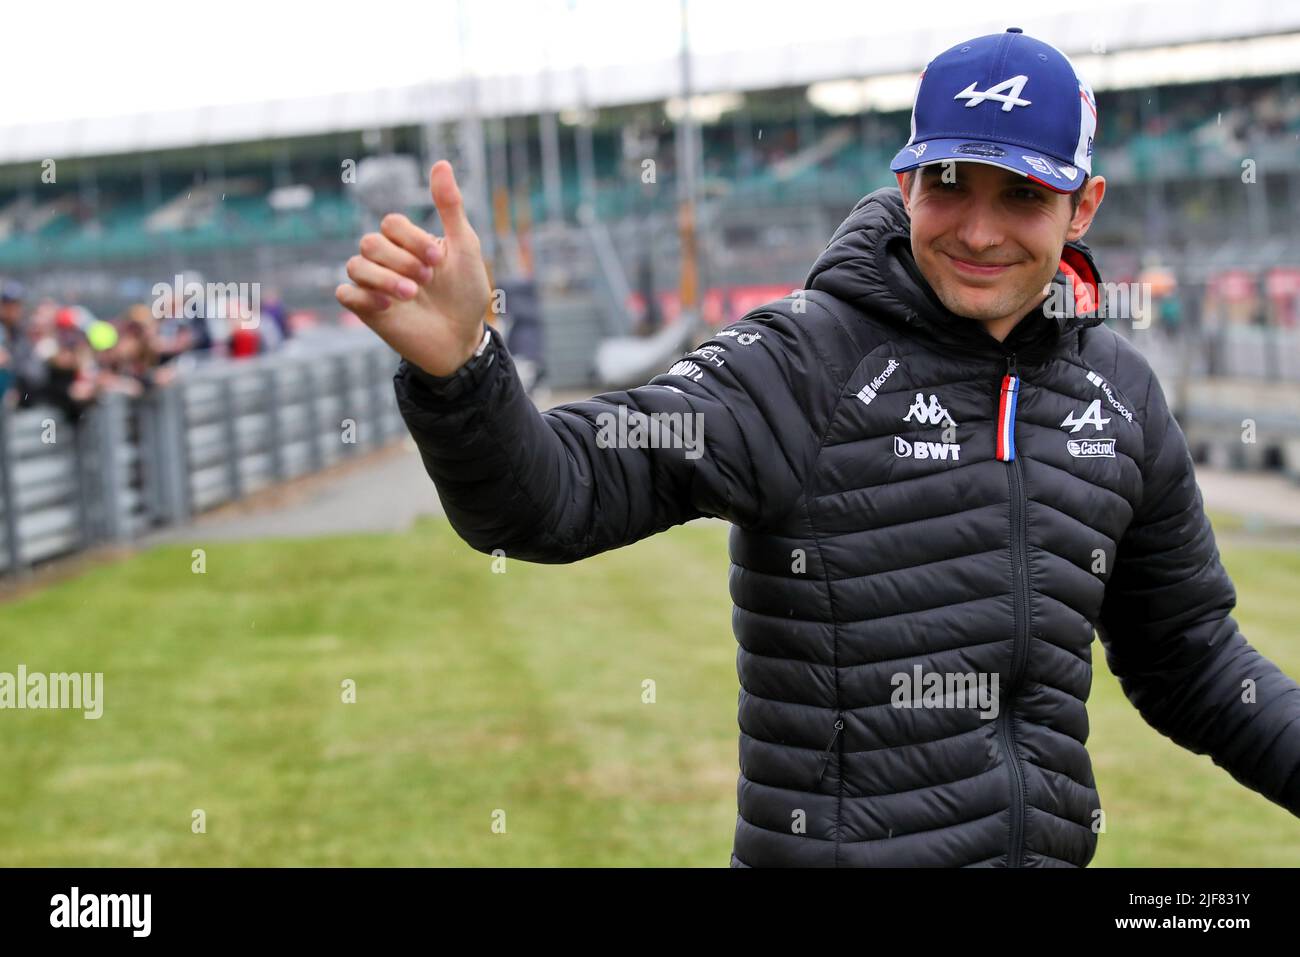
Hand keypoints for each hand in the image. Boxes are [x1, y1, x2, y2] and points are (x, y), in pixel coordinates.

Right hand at [336, 160, 490, 376]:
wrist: (462, 340)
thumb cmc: (466, 293)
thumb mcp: (464, 247)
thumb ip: (450, 206)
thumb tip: (441, 163)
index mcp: (408, 242)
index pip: (391, 223)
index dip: (412, 239)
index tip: (438, 260)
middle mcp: (388, 260)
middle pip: (370, 242)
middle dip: (400, 260)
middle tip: (427, 280)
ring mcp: (375, 285)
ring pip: (355, 266)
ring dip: (383, 279)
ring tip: (410, 295)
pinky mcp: (367, 311)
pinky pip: (344, 294)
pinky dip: (363, 297)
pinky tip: (389, 307)